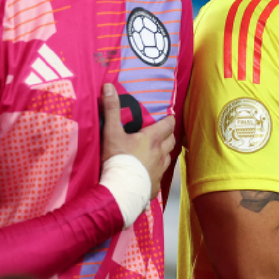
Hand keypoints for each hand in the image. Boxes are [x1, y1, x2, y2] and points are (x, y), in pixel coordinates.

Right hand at [100, 84, 175, 200]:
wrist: (120, 191)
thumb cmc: (117, 160)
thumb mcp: (112, 132)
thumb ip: (111, 109)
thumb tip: (108, 86)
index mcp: (152, 139)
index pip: (168, 125)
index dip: (169, 119)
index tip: (168, 116)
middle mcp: (160, 153)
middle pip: (171, 140)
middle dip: (168, 135)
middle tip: (161, 132)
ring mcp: (159, 170)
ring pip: (168, 157)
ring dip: (164, 152)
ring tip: (156, 151)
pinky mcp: (154, 185)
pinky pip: (160, 174)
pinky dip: (156, 170)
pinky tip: (149, 172)